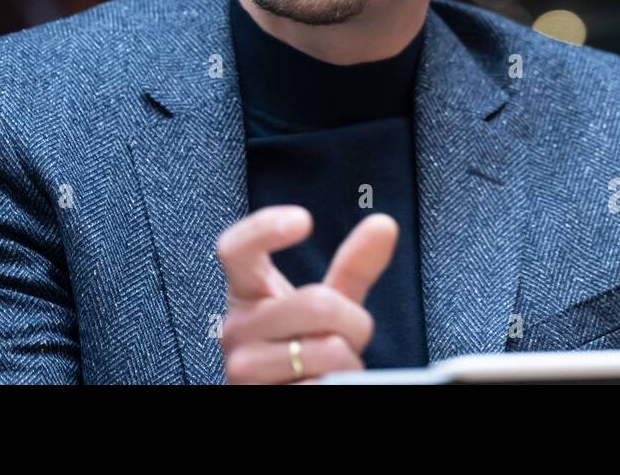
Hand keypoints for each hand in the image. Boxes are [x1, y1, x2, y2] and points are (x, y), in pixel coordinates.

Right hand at [216, 205, 397, 383]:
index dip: (265, 229)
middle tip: (350, 336)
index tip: (304, 220)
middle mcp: (235, 327)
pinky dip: (337, 386)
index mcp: (246, 292)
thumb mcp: (326, 304)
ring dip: (349, 362)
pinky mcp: (254, 399)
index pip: (236, 248)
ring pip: (327, 351)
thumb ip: (352, 266)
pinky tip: (324, 385)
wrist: (279, 397)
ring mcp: (241, 369)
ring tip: (333, 368)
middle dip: (355, 322)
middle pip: (316, 303)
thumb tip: (384, 223)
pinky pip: (319, 386)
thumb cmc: (301, 345)